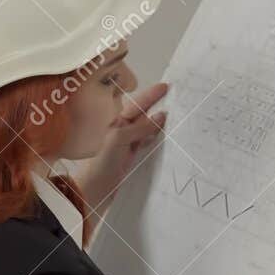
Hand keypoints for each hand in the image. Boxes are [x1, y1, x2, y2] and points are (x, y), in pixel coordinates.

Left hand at [75, 82, 168, 210]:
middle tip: (176, 99)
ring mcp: (131, 144)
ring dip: (162, 123)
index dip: (151, 95)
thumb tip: (161, 115)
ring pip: (150, 129)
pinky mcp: (136, 157)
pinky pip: (151, 143)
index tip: (166, 87)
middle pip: (145, 115)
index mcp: (118, 123)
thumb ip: (140, 127)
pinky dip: (160, 139)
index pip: (138, 105)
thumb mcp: (120, 139)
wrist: (97, 187)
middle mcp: (125, 131)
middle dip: (159, 106)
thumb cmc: (104, 161)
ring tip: (178, 116)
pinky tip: (169, 138)